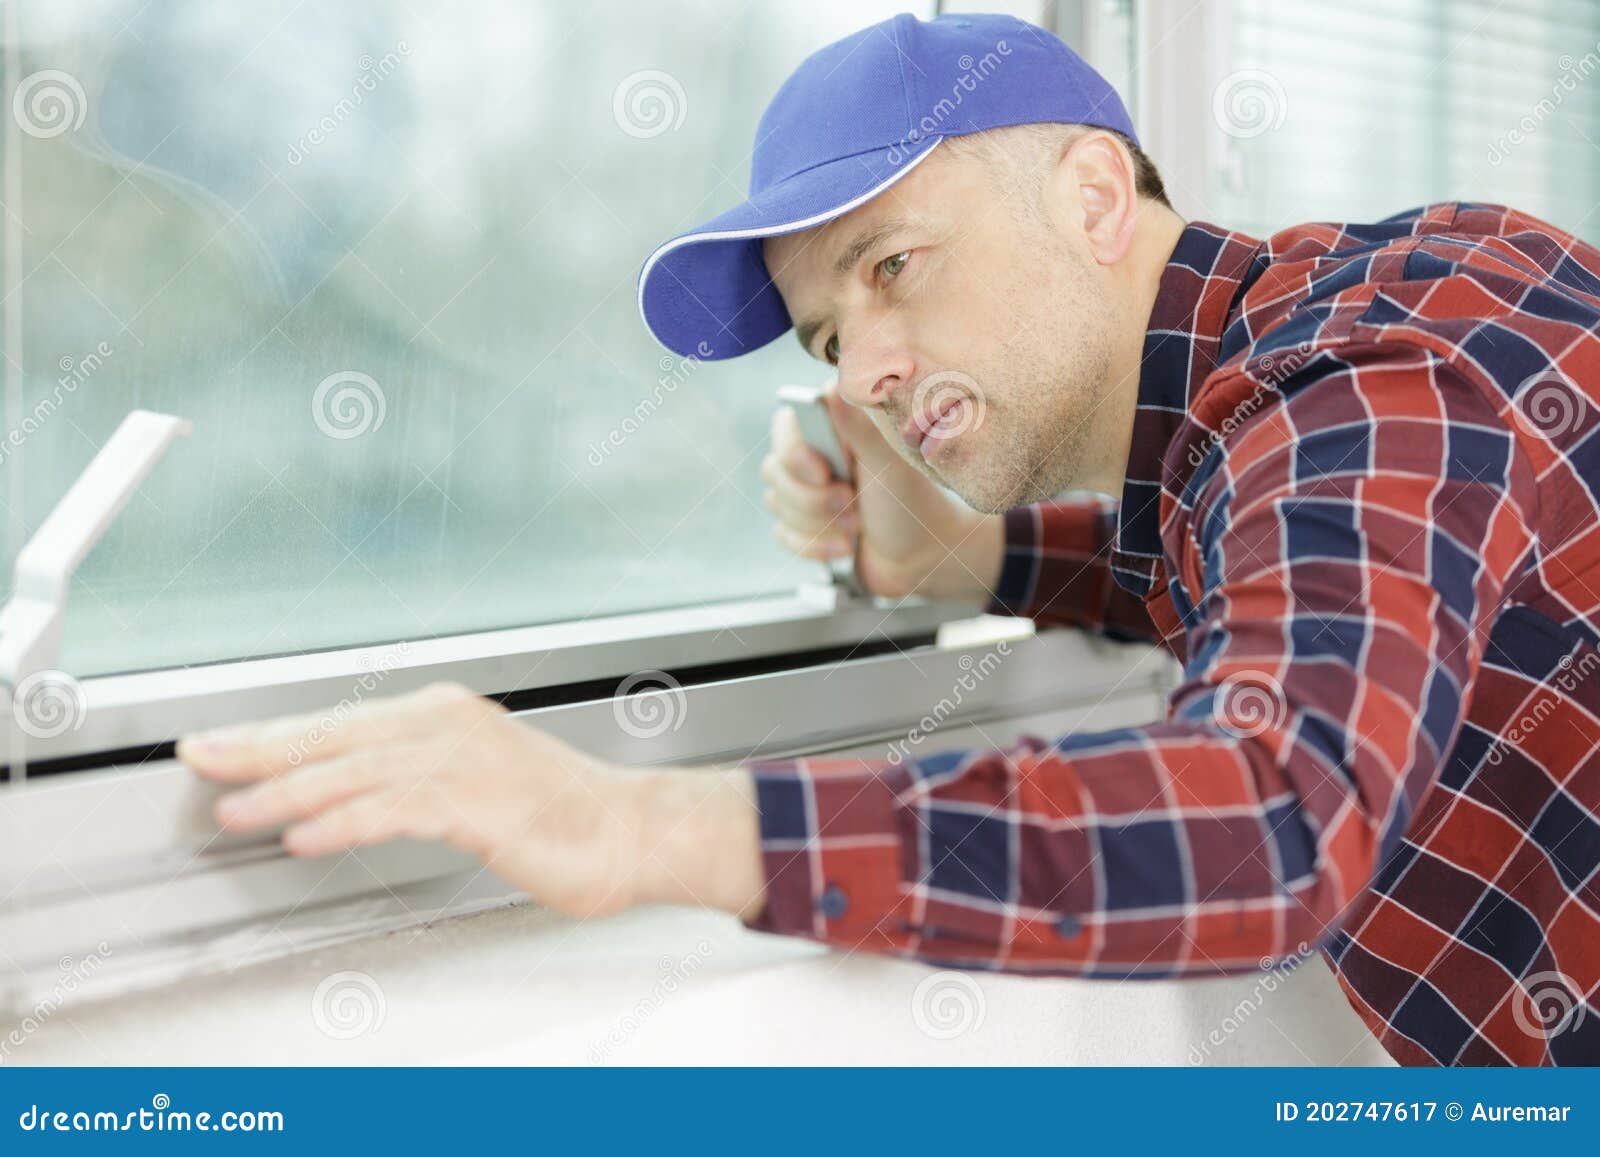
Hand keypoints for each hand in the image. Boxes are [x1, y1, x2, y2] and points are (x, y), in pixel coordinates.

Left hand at [177, 682, 765, 920]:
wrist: (632, 829)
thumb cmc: (561, 812)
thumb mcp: (478, 783)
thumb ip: (413, 782)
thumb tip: (344, 797)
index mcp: (445, 715)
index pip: (341, 722)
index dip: (274, 734)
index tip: (220, 743)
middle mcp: (449, 725)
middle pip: (336, 735)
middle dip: (260, 749)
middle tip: (201, 758)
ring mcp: (464, 759)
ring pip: (354, 771)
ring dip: (287, 793)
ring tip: (236, 809)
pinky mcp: (478, 801)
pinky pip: (393, 809)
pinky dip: (343, 822)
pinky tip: (306, 837)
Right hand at [762, 385, 1002, 600]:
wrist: (921, 554)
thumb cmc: (913, 503)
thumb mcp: (891, 464)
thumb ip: (861, 428)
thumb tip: (833, 390)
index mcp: (836, 429)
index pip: (785, 427)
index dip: (795, 454)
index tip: (824, 473)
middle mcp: (816, 454)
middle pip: (775, 470)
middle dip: (813, 498)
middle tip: (851, 502)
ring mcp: (806, 488)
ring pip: (777, 504)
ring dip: (819, 523)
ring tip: (856, 526)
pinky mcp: (802, 522)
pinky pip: (783, 533)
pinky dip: (815, 545)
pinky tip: (844, 545)